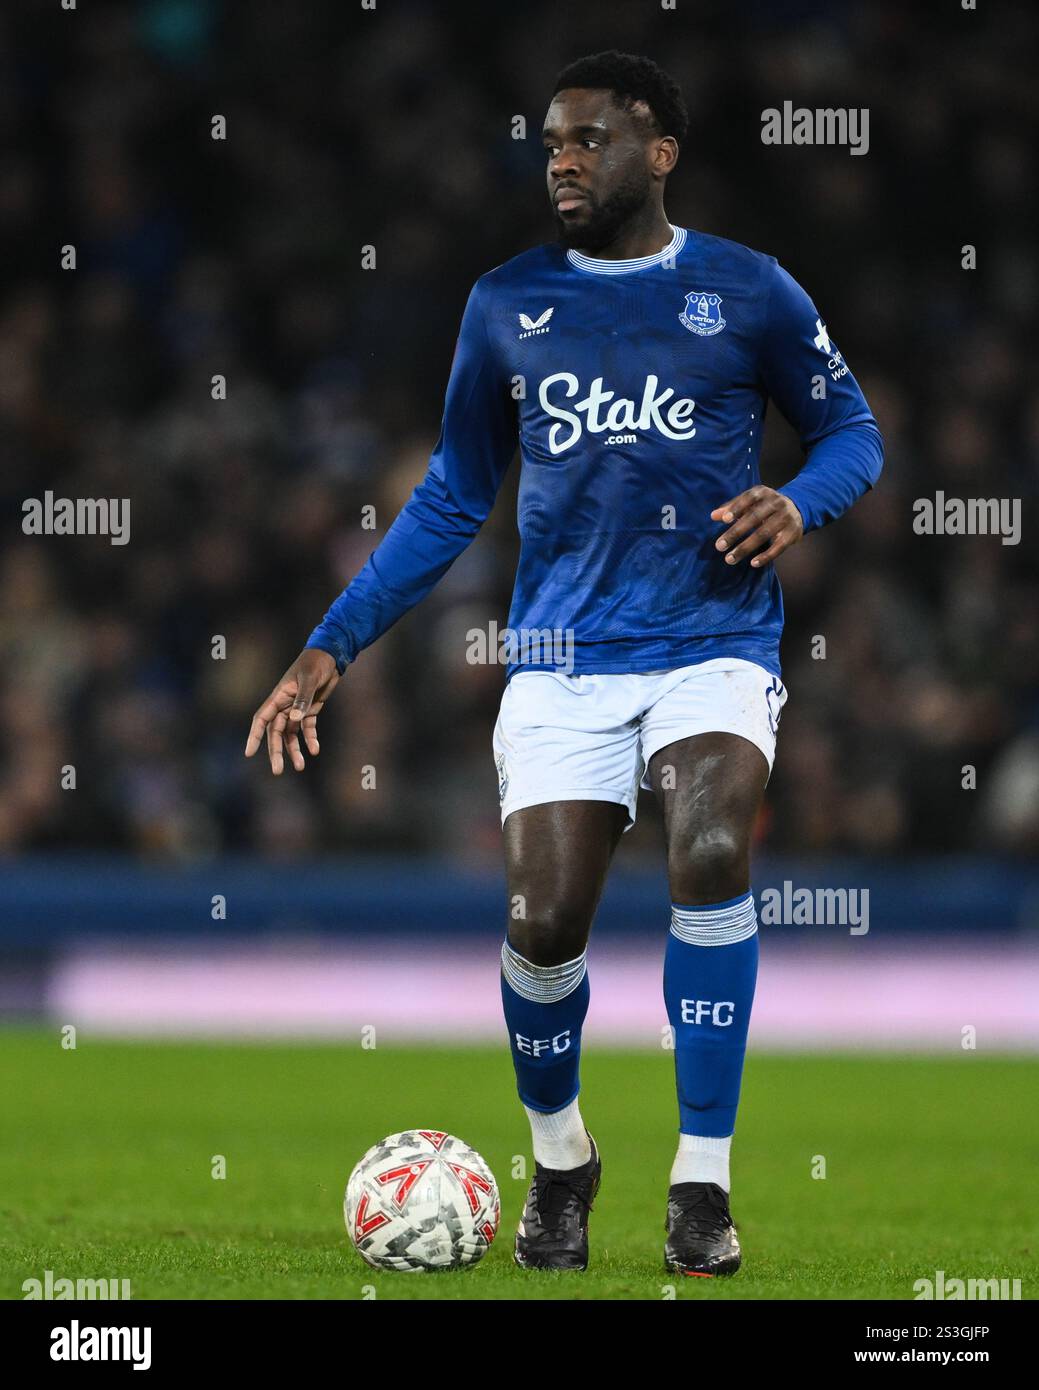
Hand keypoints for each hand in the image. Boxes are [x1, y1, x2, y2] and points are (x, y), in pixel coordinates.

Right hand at [244, 647, 339, 773]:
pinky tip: (315, 750)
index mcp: (278, 696)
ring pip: (291, 734)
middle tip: (277, 771)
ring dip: (294, 750)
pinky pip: (307, 728)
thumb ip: (303, 699)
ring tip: (300, 766)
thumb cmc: (316, 663)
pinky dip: (310, 739)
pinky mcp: (310, 709)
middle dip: (276, 751)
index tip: (249, 753)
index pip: (261, 719)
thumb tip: (295, 719)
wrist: (330, 656)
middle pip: (276, 732)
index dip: (255, 736)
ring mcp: (297, 708)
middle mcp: (285, 705)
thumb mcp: (309, 679)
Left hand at [710, 486, 803, 567]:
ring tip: (730, 559)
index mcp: (763, 493)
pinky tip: (753, 563)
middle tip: (719, 546)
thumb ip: (732, 507)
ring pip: (764, 534)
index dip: (737, 508)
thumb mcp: (751, 503)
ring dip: (746, 547)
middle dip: (736, 532)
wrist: (797, 509)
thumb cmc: (765, 507)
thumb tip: (713, 516)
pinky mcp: (792, 533)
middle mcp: (776, 503)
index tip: (724, 520)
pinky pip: (779, 546)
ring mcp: (786, 518)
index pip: (749, 498)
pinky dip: (766, 556)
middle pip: (755, 518)